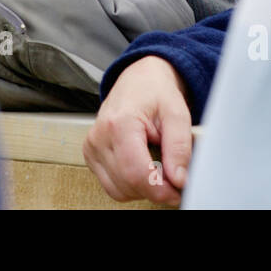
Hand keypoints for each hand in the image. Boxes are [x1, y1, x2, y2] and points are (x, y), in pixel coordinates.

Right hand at [83, 56, 192, 205]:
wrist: (139, 79)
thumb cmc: (155, 91)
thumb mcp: (177, 113)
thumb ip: (179, 147)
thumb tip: (179, 180)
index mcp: (119, 123)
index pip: (136, 173)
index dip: (160, 189)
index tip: (178, 191)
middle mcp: (99, 136)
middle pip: (127, 185)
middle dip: (155, 189)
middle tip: (174, 176)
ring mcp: (91, 147)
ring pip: (118, 190)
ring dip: (142, 187)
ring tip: (157, 165)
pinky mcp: (90, 155)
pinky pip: (111, 185)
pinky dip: (130, 183)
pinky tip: (143, 165)